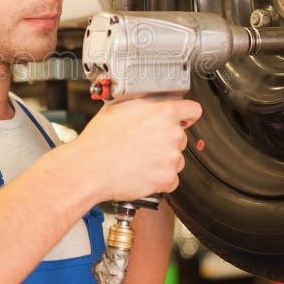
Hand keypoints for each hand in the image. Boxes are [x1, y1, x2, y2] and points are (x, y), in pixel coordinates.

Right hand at [70, 98, 202, 201]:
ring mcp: (171, 157)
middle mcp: (172, 134)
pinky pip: (171, 179)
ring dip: (163, 161)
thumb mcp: (118, 107)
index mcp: (163, 112)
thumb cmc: (100, 140)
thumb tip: (146, 104)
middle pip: (181, 137)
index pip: (193, 109)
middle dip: (166, 141)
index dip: (186, 115)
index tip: (184, 120)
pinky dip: (159, 180)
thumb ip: (141, 104)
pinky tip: (142, 173)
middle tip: (144, 144)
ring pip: (176, 159)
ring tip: (139, 160)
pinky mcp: (167, 178)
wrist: (91, 167)